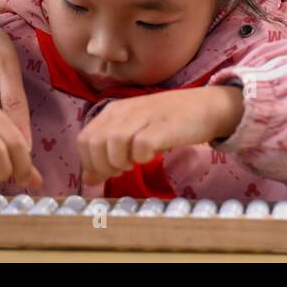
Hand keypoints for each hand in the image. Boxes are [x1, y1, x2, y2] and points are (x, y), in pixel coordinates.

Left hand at [77, 87, 244, 185]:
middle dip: (103, 166)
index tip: (107, 171)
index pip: (83, 141)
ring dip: (120, 162)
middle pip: (94, 144)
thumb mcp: (132, 133)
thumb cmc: (165, 122)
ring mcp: (143, 117)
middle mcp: (124, 111)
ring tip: (135, 163)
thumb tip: (87, 179)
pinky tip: (150, 156)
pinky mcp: (162, 126)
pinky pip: (141, 146)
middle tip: (122, 170)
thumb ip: (108, 153)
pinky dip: (141, 157)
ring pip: (113, 143)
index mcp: (113, 111)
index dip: (90, 163)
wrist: (203, 106)